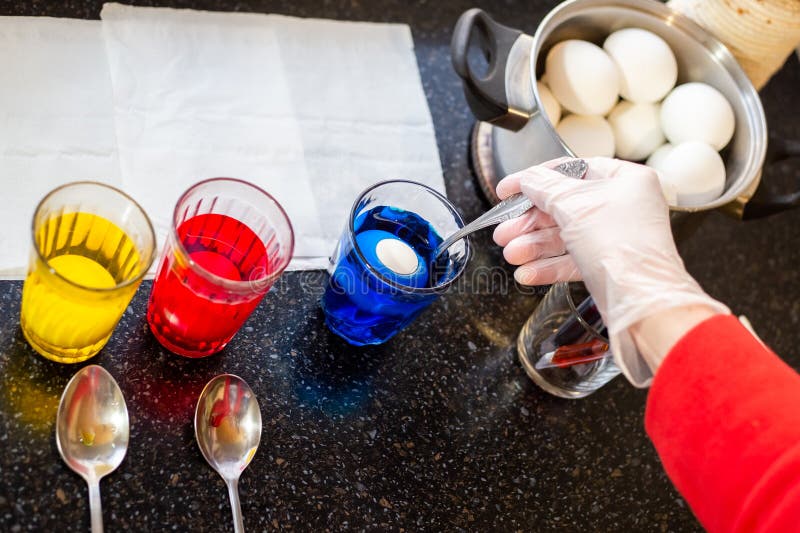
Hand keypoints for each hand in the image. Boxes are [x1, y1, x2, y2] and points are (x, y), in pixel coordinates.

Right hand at [494, 157, 727, 385]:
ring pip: (565, 237)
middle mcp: (622, 207)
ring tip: (511, 254)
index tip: (509, 189)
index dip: (535, 179)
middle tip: (504, 230)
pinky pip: (572, 260)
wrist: (642, 301)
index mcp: (624, 180)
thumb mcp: (573, 205)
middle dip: (529, 222)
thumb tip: (529, 179)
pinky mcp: (608, 266)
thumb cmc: (622, 246)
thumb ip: (545, 188)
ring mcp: (615, 238)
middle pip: (563, 207)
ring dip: (534, 245)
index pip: (571, 170)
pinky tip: (527, 272)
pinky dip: (548, 266)